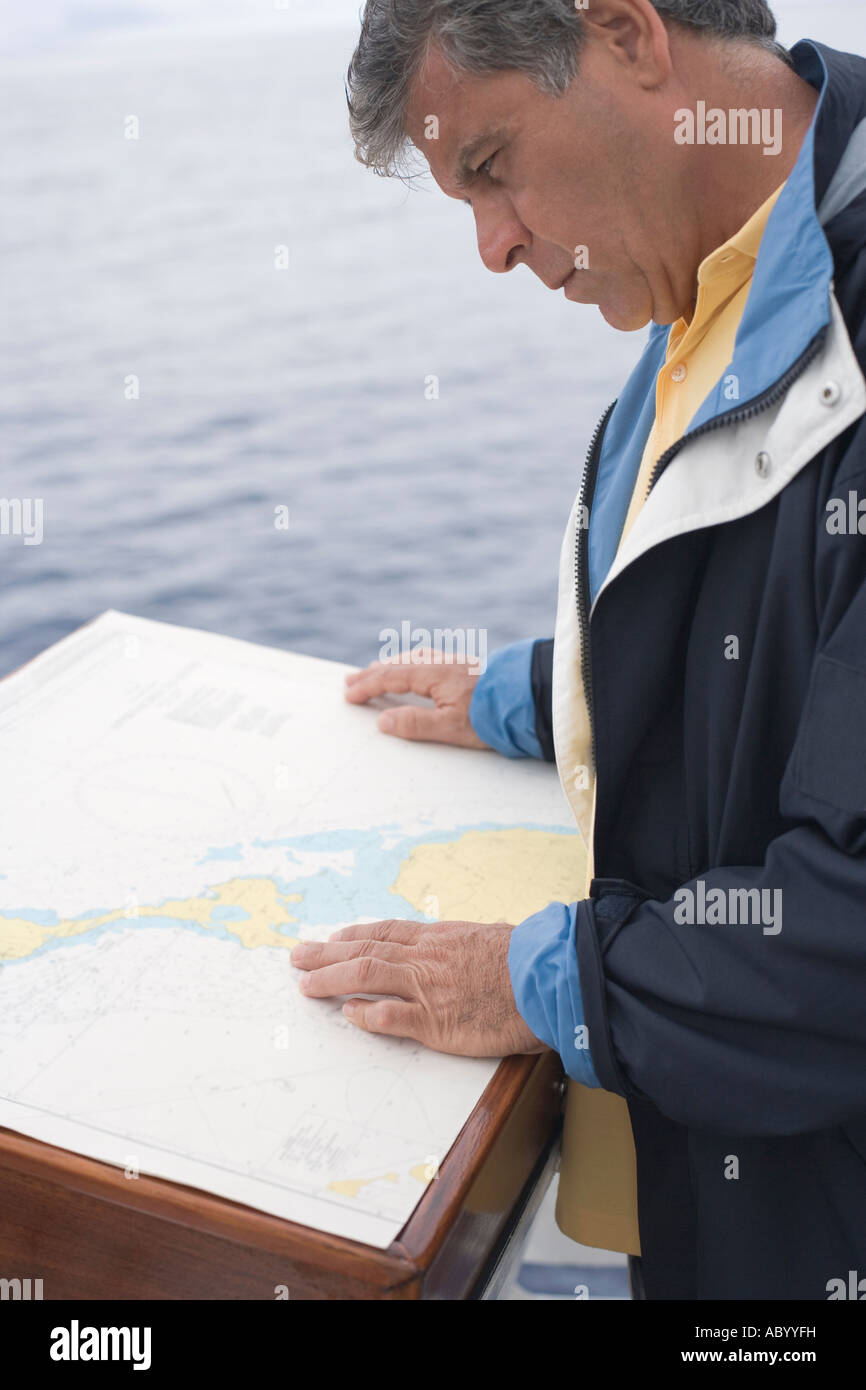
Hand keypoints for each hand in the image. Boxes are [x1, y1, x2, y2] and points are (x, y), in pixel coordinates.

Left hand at [291, 918, 546, 1057]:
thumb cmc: (530, 960)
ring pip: (366, 976)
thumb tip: (488, 936)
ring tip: (306, 985)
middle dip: (326, 954)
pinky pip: (389, 1016)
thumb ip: (478, 942)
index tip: (333, 939)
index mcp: (440, 938)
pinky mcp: (434, 1020)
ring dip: (331, 979)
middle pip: (364, 950)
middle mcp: (425, 958)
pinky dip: (365, 1015)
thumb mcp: (497, 939)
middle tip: (298, 956)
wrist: (547, 979)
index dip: (355, 936)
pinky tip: (349, 1016)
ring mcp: (427, 988)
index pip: (386, 932)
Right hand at [344, 650, 489, 748]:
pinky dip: (411, 662)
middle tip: (350, 680)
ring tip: (377, 671)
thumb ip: (415, 724)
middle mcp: (442, 663)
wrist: (530, 698)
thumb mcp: (451, 728)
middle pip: (399, 665)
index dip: (368, 686)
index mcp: (433, 675)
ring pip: (414, 658)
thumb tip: (382, 720)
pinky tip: (417, 667)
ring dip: (391, 665)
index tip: (348, 695)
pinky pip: (429, 657)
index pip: (391, 678)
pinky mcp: (468, 666)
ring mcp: (455, 662)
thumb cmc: (492, 717)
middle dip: (372, 673)